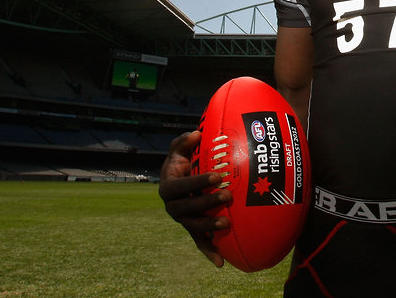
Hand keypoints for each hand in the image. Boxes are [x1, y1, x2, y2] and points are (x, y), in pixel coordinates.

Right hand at [158, 130, 231, 266]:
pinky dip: (209, 252)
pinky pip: (199, 242)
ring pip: (193, 226)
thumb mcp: (178, 149)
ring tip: (227, 223)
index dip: (197, 182)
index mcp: (168, 187)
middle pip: (186, 209)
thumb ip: (183, 141)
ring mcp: (183, 219)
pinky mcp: (192, 228)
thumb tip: (196, 133)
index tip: (217, 176)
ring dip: (208, 227)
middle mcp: (173, 206)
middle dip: (207, 203)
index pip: (180, 186)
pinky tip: (221, 262)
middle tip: (227, 195)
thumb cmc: (181, 160)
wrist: (179, 178)